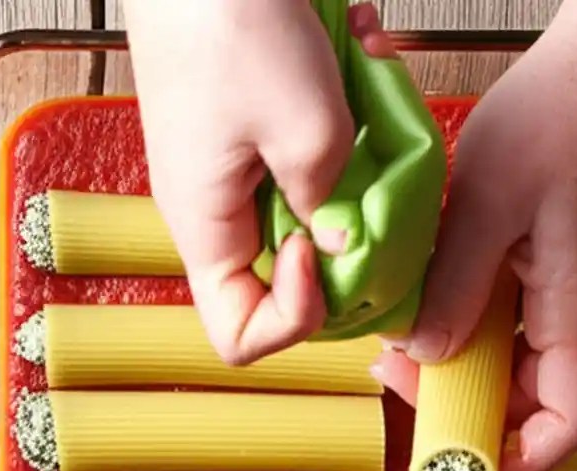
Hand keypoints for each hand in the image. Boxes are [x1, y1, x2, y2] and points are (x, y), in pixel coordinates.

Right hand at [125, 1, 393, 364]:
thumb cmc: (230, 21)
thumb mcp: (309, 128)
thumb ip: (334, 203)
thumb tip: (348, 243)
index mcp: (205, 226)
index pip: (241, 334)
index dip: (299, 317)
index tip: (329, 256)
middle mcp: (211, 209)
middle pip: (278, 282)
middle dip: (338, 249)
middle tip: (372, 200)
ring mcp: (229, 169)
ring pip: (300, 219)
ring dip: (344, 182)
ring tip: (362, 119)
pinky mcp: (248, 131)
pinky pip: (300, 162)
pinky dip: (335, 134)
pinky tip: (354, 73)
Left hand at [373, 1, 576, 470]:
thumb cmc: (563, 116)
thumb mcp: (484, 204)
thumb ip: (452, 289)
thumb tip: (422, 351)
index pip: (571, 424)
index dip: (521, 460)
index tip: (461, 465)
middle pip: (543, 400)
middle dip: (473, 403)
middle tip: (406, 372)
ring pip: (537, 361)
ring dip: (478, 359)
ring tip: (420, 325)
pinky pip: (540, 321)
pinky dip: (493, 323)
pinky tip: (455, 286)